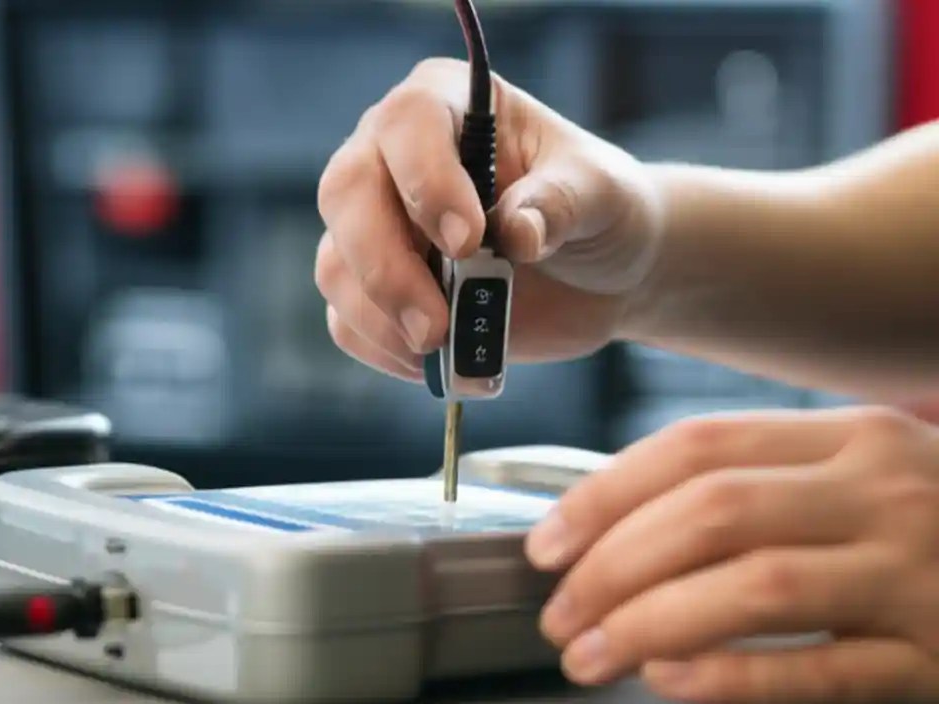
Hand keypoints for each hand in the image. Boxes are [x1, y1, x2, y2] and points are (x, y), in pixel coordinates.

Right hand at [314, 58, 662, 380]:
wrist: (597, 274)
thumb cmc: (597, 209)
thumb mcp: (603, 193)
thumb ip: (562, 202)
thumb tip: (516, 232)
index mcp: (445, 105)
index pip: (408, 123)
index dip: (426, 181)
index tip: (468, 241)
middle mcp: (390, 156)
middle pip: (346, 194)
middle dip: (386, 267)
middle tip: (436, 324)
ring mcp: (372, 224)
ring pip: (336, 264)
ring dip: (382, 318)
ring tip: (445, 348)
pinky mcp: (372, 287)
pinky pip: (347, 320)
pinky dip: (385, 350)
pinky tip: (439, 361)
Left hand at [525, 406, 938, 703]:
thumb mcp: (864, 480)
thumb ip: (765, 485)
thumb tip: (620, 523)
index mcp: (852, 440)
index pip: (696, 449)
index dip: (604, 496)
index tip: (547, 543)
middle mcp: (885, 492)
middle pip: (711, 513)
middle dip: (610, 566)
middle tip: (558, 613)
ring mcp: (919, 574)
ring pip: (755, 587)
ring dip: (648, 621)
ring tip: (590, 654)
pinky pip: (824, 670)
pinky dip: (734, 676)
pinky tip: (672, 680)